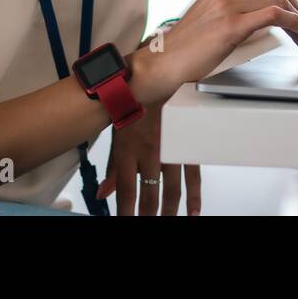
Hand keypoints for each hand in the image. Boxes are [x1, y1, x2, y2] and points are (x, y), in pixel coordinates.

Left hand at [96, 99, 199, 215]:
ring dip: (169, 210)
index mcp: (128, 148)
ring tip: (167, 221)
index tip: (126, 222)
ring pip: (171, 189)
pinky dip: (194, 196)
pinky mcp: (186, 143)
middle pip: (149, 194)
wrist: (158, 75)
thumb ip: (112, 167)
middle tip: (146, 223)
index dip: (126, 212)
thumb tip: (103, 193)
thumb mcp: (117, 132)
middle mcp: (149, 151)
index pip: (126, 190)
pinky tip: (193, 211)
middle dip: (147, 214)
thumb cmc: (133, 100)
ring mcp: (169, 148)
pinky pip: (192, 175)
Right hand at [134, 0, 297, 102]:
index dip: (295, 6)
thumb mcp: (216, 18)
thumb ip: (240, 10)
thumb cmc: (189, 48)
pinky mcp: (231, 23)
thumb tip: (273, 17)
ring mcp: (228, 2)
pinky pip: (275, 15)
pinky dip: (295, 23)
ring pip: (281, 5)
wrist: (162, 62)